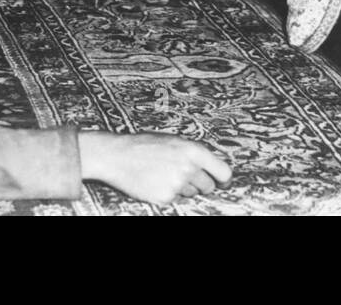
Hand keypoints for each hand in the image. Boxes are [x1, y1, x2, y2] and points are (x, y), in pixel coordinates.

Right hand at [78, 131, 231, 203]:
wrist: (117, 155)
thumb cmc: (144, 145)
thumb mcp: (172, 141)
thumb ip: (193, 154)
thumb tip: (212, 170)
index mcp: (193, 150)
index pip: (223, 172)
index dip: (223, 179)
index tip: (222, 182)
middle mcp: (188, 168)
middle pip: (208, 186)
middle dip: (200, 184)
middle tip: (184, 175)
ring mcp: (177, 184)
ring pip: (192, 193)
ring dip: (183, 188)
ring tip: (163, 174)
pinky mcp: (165, 198)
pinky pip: (176, 199)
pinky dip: (168, 194)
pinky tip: (155, 182)